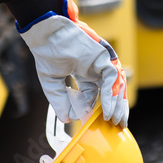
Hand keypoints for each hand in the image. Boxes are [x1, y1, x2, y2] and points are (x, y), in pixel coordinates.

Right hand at [18, 0, 128, 127]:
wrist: (45, 36)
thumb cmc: (47, 54)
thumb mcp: (52, 84)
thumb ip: (60, 101)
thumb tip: (67, 120)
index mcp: (84, 72)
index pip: (94, 93)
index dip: (93, 107)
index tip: (92, 121)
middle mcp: (95, 68)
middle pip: (110, 91)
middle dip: (115, 109)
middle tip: (116, 125)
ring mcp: (100, 63)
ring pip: (115, 87)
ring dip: (116, 105)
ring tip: (115, 121)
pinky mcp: (103, 58)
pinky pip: (111, 80)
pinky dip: (110, 96)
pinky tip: (106, 110)